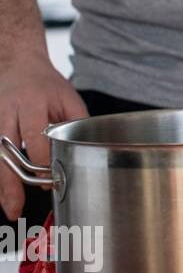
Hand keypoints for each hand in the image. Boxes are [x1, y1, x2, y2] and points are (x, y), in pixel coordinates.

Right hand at [0, 57, 86, 220]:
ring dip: (3, 185)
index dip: (45, 162)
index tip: (54, 177)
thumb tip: (84, 155)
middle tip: (18, 207)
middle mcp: (8, 112)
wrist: (18, 63)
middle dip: (14, 181)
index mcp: (32, 103)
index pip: (35, 140)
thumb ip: (77, 125)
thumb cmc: (48, 85)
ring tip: (10, 208)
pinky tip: (4, 192)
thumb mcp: (69, 99)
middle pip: (7, 152)